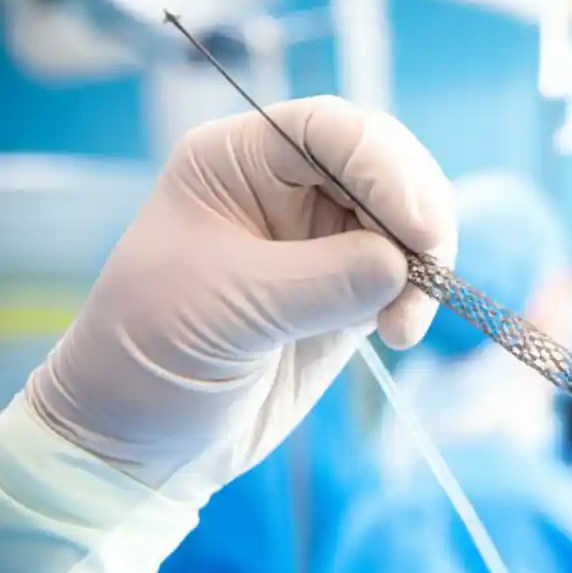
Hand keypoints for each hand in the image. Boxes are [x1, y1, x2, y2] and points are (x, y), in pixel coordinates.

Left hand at [24, 96, 455, 502]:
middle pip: (385, 168)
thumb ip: (322, 281)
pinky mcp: (348, 292)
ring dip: (423, 268)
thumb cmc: (152, 356)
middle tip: (427, 272)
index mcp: (237, 162)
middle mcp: (285, 188)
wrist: (142, 440)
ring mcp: (321, 241)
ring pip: (407, 222)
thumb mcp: (230, 309)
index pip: (330, 131)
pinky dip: (418, 298)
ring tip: (403, 326)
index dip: (385, 166)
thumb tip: (401, 266)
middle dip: (417, 217)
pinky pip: (406, 275)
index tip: (417, 229)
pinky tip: (399, 333)